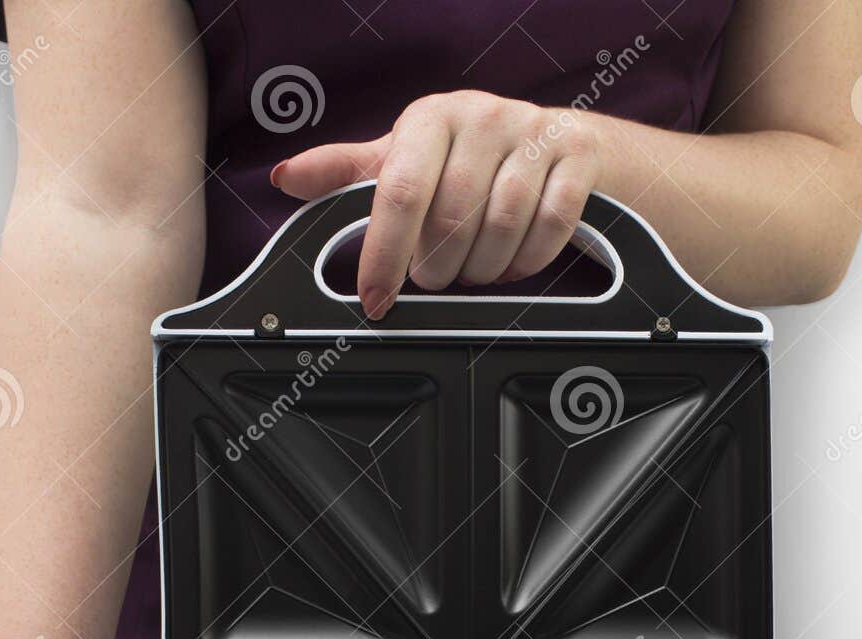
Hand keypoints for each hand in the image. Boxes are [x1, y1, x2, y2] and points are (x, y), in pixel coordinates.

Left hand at [272, 90, 604, 317]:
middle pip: (452, 218)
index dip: (384, 254)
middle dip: (438, 267)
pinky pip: (549, 226)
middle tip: (435, 276)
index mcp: (430, 118)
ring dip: (483, 268)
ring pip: (502, 226)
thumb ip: (347, 173)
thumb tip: (285, 178)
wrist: (561, 145)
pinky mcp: (576, 158)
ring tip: (473, 269)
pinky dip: (528, 260)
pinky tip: (513, 262)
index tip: (376, 299)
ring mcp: (533, 135)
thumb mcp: (406, 158)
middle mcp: (481, 117)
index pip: (400, 191)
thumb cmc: (470, 157)